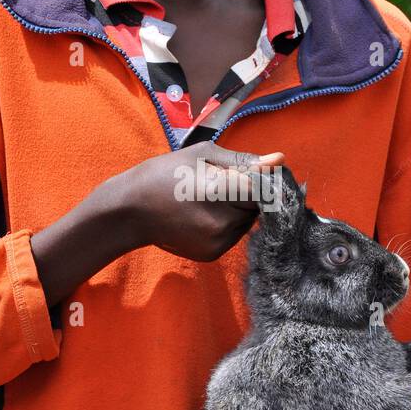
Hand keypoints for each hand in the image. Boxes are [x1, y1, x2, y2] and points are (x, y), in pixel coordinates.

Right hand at [123, 142, 284, 261]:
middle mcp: (223, 223)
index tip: (262, 172)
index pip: (267, 189)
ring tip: (211, 198)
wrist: (130, 211)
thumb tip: (279, 160)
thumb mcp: (202, 155)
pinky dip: (227, 223)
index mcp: (221, 192)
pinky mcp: (213, 255)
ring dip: (240, 209)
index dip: (267, 179)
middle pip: (260, 207)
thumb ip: (244, 161)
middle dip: (251, 193)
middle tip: (223, 182)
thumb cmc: (164, 174)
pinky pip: (235, 234)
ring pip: (249, 221)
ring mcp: (218, 242)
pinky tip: (204, 214)